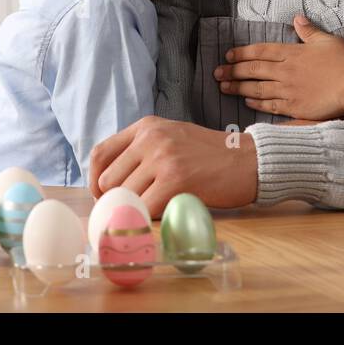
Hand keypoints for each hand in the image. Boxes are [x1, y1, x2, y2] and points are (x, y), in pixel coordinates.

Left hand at [88, 116, 257, 215]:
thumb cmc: (210, 155)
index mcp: (146, 126)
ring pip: (125, 197)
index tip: (102, 196)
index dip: (95, 180)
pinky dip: (150, 217)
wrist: (248, 160)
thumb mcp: (172, 137)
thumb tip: (109, 181)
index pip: (100, 153)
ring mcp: (163, 158)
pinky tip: (166, 212)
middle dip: (116, 200)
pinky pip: (145, 208)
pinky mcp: (176, 180)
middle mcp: (150, 138)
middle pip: (108, 180)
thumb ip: (142, 150)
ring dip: (136, 209)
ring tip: (157, 207)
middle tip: (132, 208)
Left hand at [214, 15, 343, 120]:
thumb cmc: (343, 59)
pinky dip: (257, 103)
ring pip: (257, 88)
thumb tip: (297, 19)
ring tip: (223, 87)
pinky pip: (270, 105)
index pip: (260, 51)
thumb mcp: (325, 40)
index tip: (228, 55)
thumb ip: (308, 31)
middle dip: (232, 70)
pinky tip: (247, 102)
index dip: (242, 53)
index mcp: (292, 52)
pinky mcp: (295, 106)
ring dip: (238, 87)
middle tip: (217, 72)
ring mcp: (288, 89)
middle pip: (253, 70)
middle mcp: (285, 70)